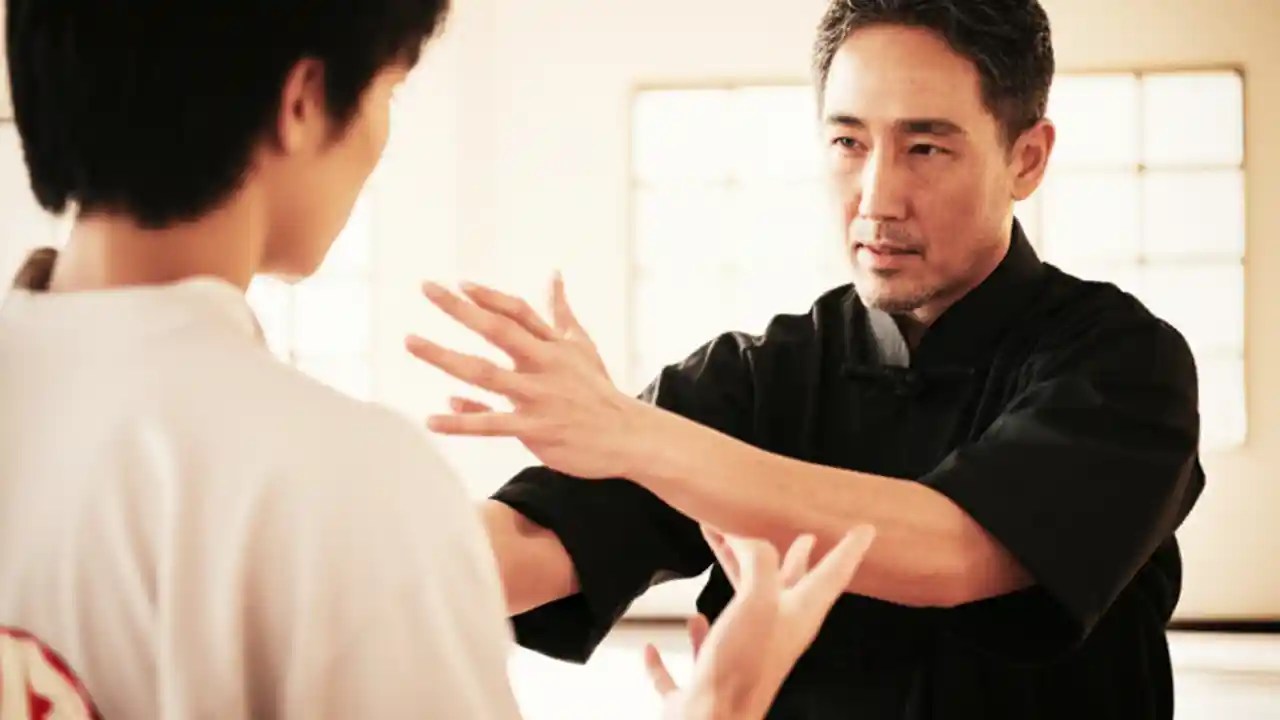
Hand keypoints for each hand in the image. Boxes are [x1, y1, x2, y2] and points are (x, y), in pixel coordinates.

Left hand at [405, 273, 646, 478]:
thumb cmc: (600, 391)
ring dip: (445, 356)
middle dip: (460, 309)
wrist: (628, 435)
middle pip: (497, 330)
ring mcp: (538, 396)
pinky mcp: (535, 429)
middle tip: (427, 288)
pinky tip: (432, 420)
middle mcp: (544, 364)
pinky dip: (461, 422)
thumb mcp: (582, 346)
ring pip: (485, 373)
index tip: (459, 284)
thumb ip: (561, 313)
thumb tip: (554, 275)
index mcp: (553, 345)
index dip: (489, 297)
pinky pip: (491, 424)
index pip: (518, 312)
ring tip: (411, 341)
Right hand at [645, 526, 875, 719]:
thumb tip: (748, 535)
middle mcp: (775, 634)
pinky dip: (692, 633)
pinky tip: (687, 620)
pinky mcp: (711, 674)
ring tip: (725, 549)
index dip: (849, 550)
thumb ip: (758, 563)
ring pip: (742, 608)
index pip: (832, 575)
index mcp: (797, 616)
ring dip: (734, 577)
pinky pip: (702, 648)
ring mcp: (743, 657)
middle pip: (786, 587)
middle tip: (804, 535)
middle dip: (791, 558)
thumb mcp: (758, 600)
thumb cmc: (741, 667)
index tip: (865, 530)